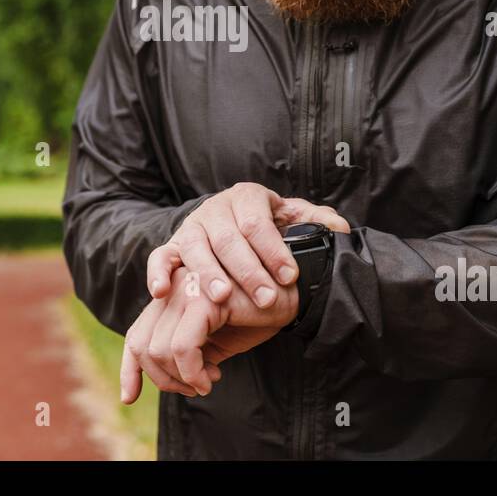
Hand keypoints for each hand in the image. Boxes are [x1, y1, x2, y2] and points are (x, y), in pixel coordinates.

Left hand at [120, 265, 297, 404]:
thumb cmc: (253, 317)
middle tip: (194, 389)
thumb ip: (185, 353)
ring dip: (181, 379)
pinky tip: (212, 379)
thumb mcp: (213, 341)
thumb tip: (163, 380)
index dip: (130, 369)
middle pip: (142, 345)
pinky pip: (182, 347)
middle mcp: (172, 288)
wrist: (291, 296)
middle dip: (163, 379)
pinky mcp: (204, 298)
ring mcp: (186, 289)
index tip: (129, 397)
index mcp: (170, 297)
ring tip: (207, 384)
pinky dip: (192, 373)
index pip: (136, 335)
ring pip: (159, 349)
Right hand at [146, 184, 348, 309]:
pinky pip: (160, 257)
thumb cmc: (267, 225)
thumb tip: (339, 228)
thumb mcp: (292, 218)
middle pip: (228, 239)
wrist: (232, 222)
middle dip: (248, 271)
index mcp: (247, 197)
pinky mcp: (172, 245)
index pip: (258, 222)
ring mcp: (191, 226)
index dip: (274, 250)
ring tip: (223, 297)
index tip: (290, 276)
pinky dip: (157, 272)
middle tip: (266, 298)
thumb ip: (316, 220)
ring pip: (194, 248)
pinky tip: (163, 292)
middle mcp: (215, 208)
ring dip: (207, 274)